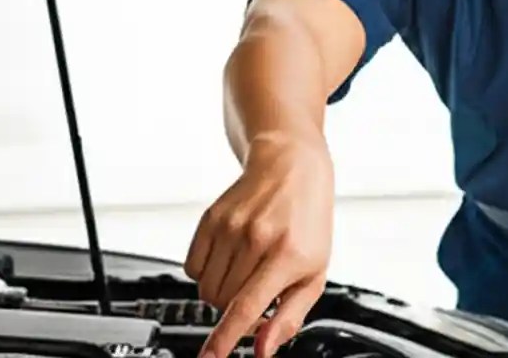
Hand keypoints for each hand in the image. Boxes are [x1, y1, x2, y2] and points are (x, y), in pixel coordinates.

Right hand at [185, 132, 334, 357]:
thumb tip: (263, 348)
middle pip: (222, 302)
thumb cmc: (307, 223)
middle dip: (234, 310)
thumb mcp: (315, 272)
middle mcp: (257, 239)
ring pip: (205, 289)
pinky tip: (228, 259)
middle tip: (255, 295)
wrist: (292, 168)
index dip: (225, 338)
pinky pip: (191, 267)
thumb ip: (290, 316)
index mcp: (288, 254)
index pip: (247, 306)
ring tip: (245, 273)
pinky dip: (205, 274)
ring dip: (220, 294)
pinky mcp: (210, 219)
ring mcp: (230, 227)